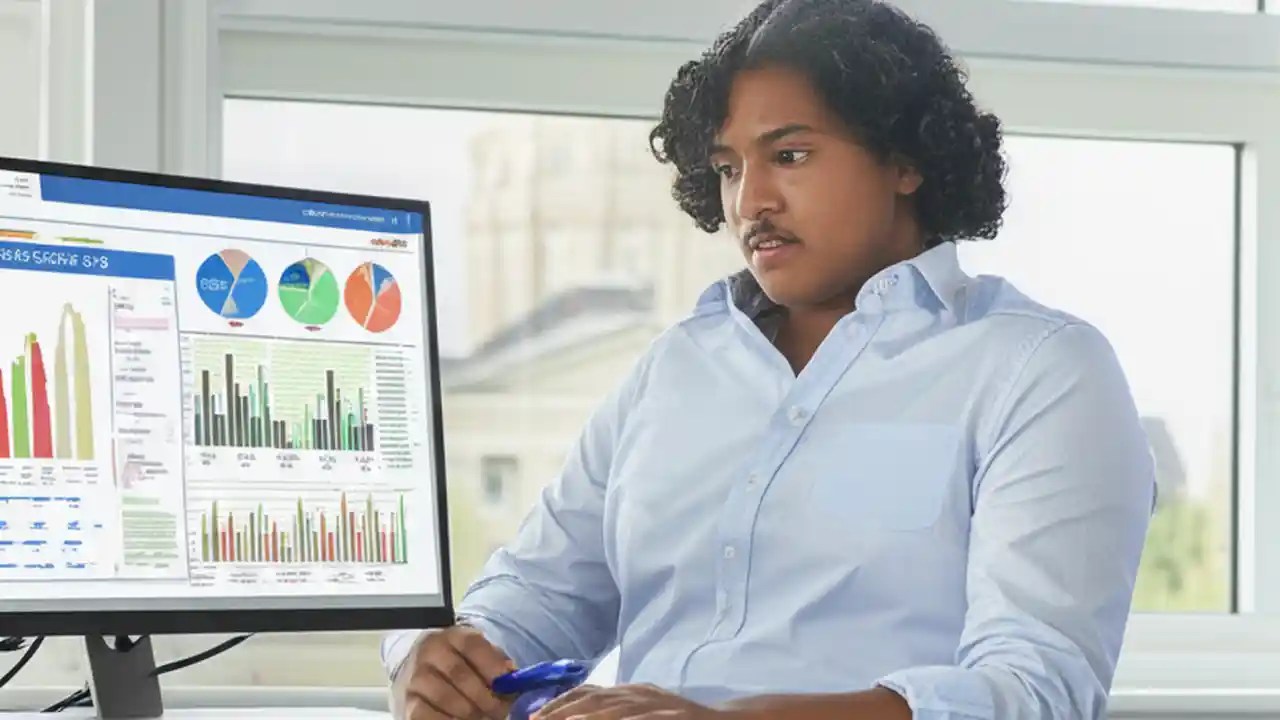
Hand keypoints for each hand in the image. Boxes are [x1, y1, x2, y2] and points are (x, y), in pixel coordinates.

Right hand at [402, 626, 517, 719]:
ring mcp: (417, 677)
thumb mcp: (479, 655)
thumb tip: (513, 680)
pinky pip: (426, 715)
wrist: (424, 669)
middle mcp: (431, 652)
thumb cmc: (462, 663)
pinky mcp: (408, 701)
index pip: (472, 645)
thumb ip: (497, 664)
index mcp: (453, 636)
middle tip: (501, 711)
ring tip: (485, 718)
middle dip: (484, 695)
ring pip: (444, 696)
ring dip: (469, 711)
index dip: (491, 664)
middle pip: (459, 673)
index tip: (506, 683)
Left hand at [532, 683, 732, 719]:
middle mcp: (643, 695)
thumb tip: (580, 716)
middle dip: (558, 712)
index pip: (589, 693)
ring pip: (611, 710)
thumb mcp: (649, 713)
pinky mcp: (672, 719)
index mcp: (635, 694)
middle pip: (593, 699)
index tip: (533, 718)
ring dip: (579, 716)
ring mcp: (658, 707)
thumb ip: (621, 713)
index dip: (559, 705)